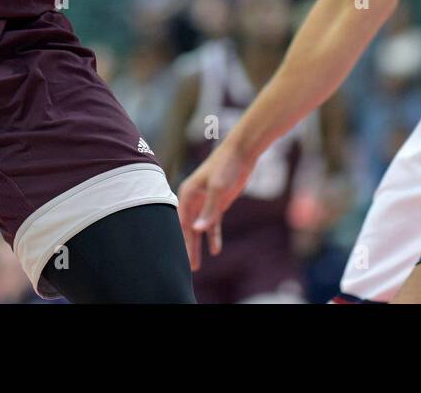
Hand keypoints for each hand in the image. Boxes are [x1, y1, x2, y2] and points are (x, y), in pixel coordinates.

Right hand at [176, 142, 254, 270]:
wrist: (242, 151)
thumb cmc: (226, 165)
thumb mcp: (218, 189)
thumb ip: (209, 211)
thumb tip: (197, 230)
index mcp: (187, 194)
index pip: (181, 223)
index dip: (180, 241)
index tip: (178, 259)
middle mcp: (194, 199)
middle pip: (188, 228)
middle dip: (188, 248)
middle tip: (188, 268)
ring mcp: (206, 201)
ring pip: (200, 228)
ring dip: (198, 245)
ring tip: (196, 265)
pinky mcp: (218, 202)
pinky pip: (213, 223)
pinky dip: (213, 236)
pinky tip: (215, 250)